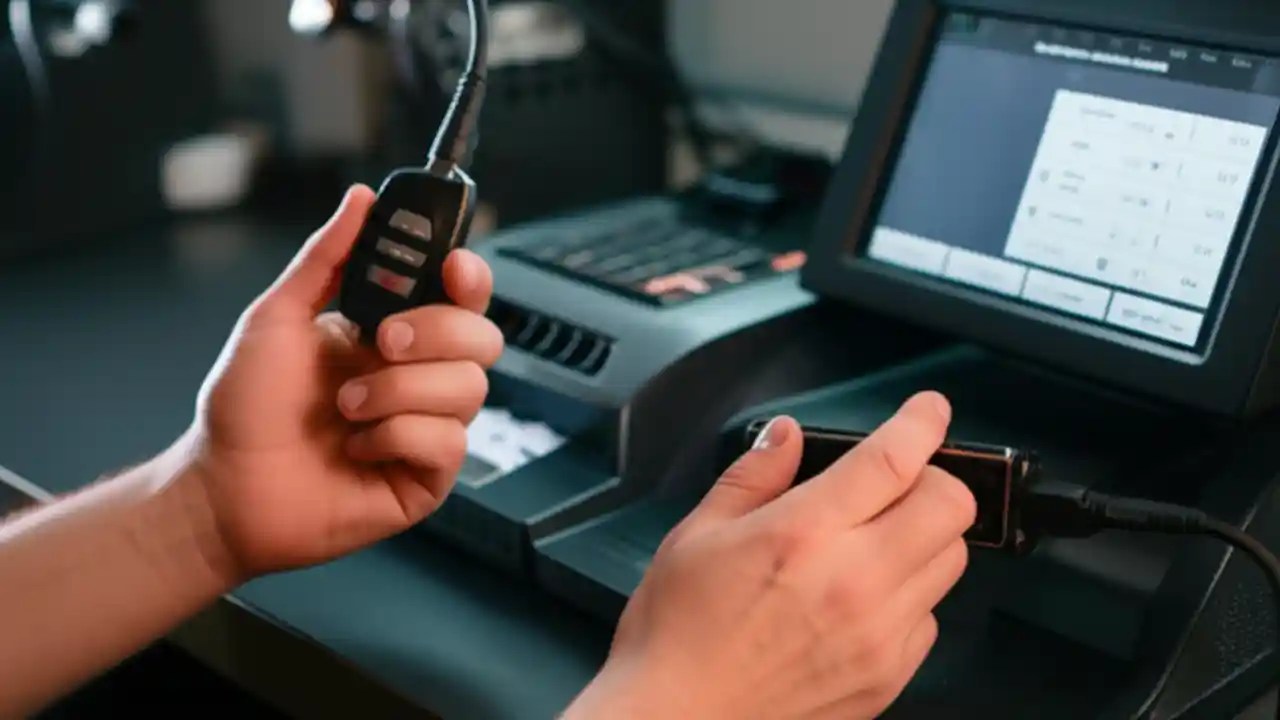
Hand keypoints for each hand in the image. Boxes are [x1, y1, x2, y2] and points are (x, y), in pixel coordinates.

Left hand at [178, 185, 502, 582]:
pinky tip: (357, 447)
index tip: (451, 267)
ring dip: (399, 390)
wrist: (225, 487)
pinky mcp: (427, 477)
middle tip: (381, 341)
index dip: (469, 278)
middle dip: (434, 332)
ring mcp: (427, 428)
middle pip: (482, 338)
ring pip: (468, 389)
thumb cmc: (246, 409)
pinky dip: (397, 436)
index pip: (461, 298)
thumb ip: (326, 257)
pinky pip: (448, 442)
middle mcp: (418, 378)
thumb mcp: (277, 316)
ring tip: (346, 407)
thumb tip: (361, 199)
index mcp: (394, 334)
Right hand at [567, 393, 975, 719]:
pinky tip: (864, 597)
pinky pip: (931, 617)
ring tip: (877, 540)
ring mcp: (879, 633)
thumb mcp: (696, 535)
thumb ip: (753, 477)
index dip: (922, 422)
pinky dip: (912, 595)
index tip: (929, 410)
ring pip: (952, 560)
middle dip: (934, 479)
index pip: (894, 459)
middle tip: (899, 481)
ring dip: (926, 535)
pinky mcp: (889, 675)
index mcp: (804, 532)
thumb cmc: (677, 632)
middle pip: (950, 506)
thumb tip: (785, 435)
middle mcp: (855, 580)